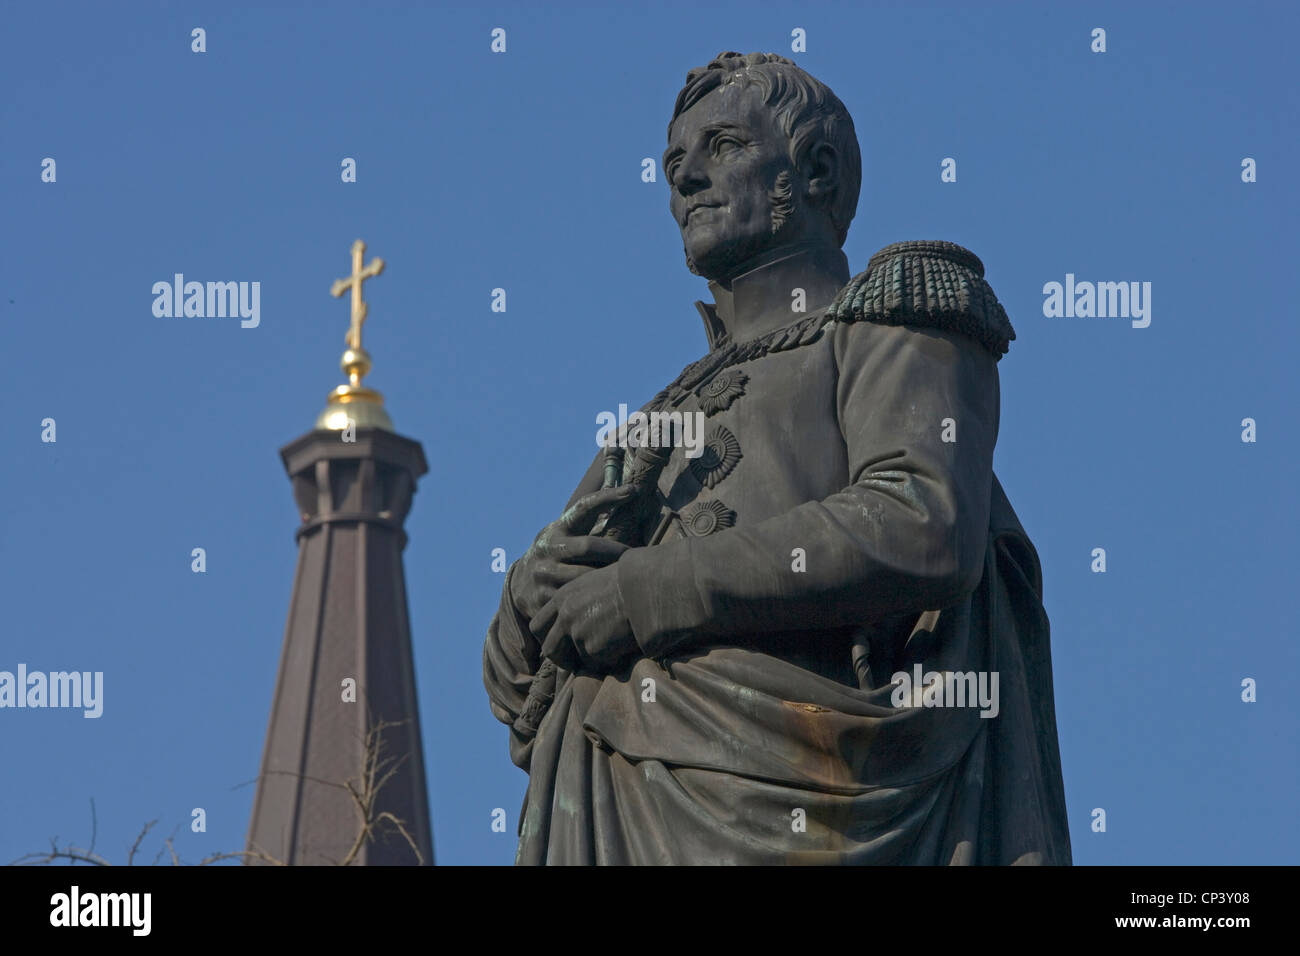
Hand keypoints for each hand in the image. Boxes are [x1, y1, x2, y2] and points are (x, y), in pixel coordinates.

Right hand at [509, 484, 637, 621]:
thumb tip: (631, 495)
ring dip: (606, 579)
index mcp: (558, 528)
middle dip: (615, 552)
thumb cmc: (559, 555)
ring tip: (625, 580)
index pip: (584, 507)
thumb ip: (591, 522)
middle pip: (588, 547)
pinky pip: (575, 600)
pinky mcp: (542, 599)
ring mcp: (542, 574)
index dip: (608, 497)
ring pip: (583, 577)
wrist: (521, 586)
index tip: (633, 490)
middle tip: (636, 557)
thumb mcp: (567, 535)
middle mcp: (548, 548)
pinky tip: (607, 601)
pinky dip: (594, 601)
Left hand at [530, 563, 637, 673]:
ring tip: (612, 649)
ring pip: (577, 659)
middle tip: (579, 662)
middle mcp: (565, 615)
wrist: (648, 585)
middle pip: (549, 649)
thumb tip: (579, 619)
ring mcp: (578, 632)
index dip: (548, 638)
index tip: (563, 644)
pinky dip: (612, 659)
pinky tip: (626, 645)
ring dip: (592, 659)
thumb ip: (579, 602)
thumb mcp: (595, 583)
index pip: (538, 626)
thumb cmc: (631, 580)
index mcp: (562, 597)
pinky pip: (600, 663)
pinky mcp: (593, 648)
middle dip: (562, 659)